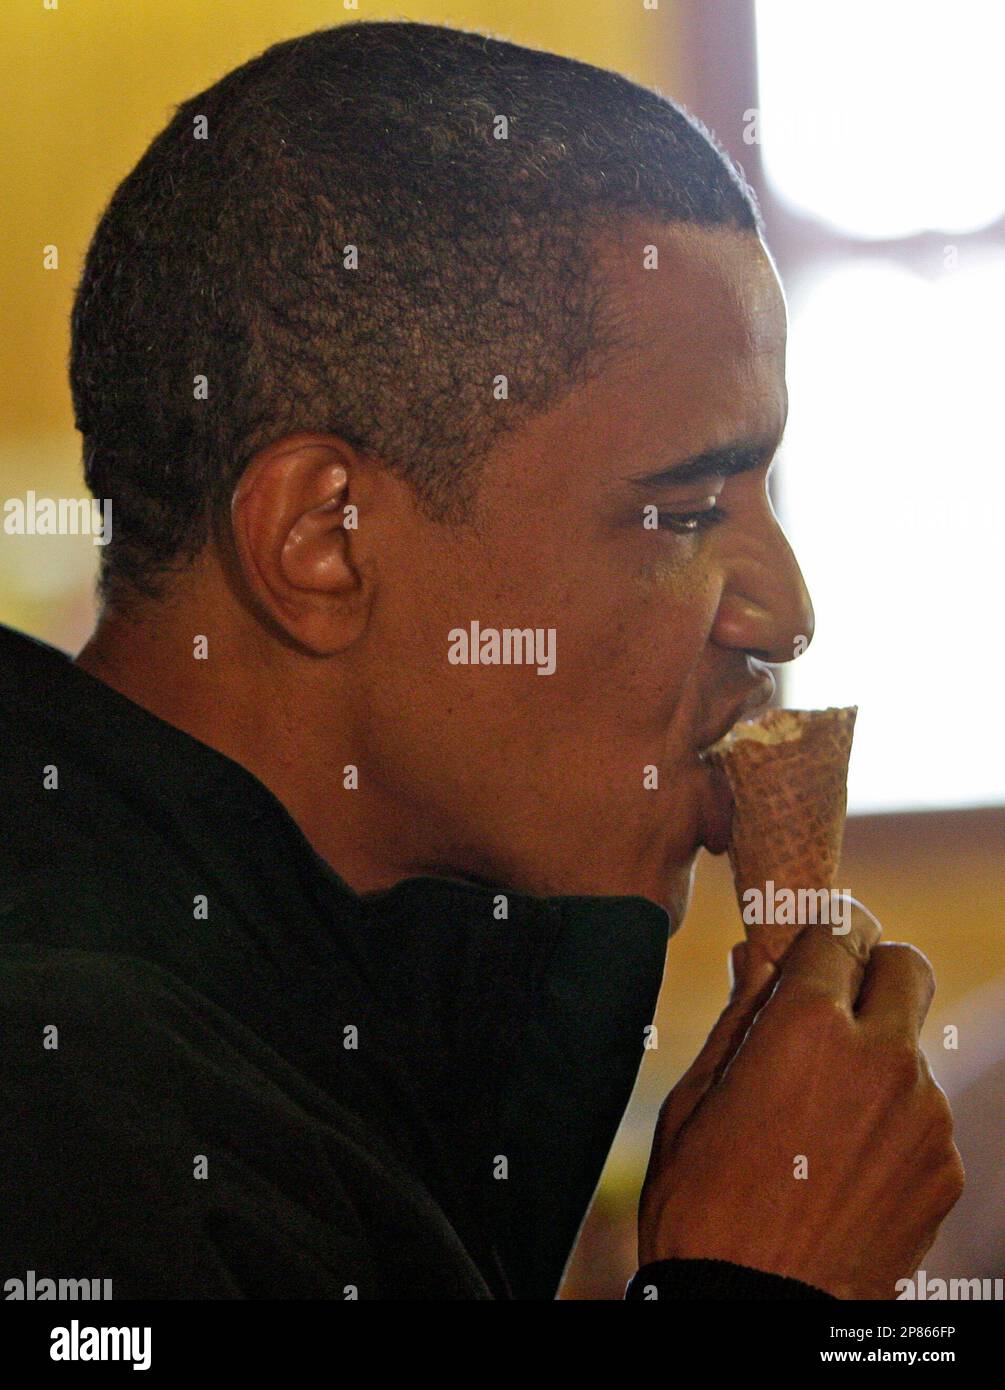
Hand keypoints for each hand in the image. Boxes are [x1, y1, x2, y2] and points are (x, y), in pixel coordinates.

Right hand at [638, 909, 964, 1298]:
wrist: (753, 1311)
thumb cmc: (702, 1203)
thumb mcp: (696, 1097)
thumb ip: (739, 1015)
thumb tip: (755, 956)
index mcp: (806, 1026)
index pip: (837, 932)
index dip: (818, 934)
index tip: (810, 945)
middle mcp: (881, 1056)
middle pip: (906, 966)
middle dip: (872, 970)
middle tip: (834, 1005)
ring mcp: (923, 1114)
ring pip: (914, 1046)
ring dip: (878, 1056)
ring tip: (823, 1117)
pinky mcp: (943, 1167)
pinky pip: (924, 1115)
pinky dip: (892, 1122)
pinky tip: (844, 1164)